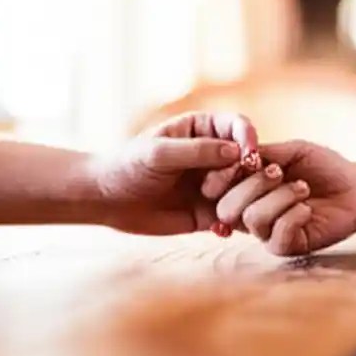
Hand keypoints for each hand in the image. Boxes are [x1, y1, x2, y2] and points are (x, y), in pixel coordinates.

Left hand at [89, 112, 259, 234]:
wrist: (107, 200)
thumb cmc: (128, 166)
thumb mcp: (158, 153)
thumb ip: (197, 151)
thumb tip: (237, 152)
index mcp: (202, 129)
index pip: (238, 126)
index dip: (248, 137)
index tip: (247, 155)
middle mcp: (213, 155)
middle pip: (248, 159)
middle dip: (241, 174)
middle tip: (212, 189)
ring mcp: (214, 183)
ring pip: (246, 188)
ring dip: (241, 200)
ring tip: (218, 212)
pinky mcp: (210, 211)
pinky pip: (234, 216)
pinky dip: (234, 223)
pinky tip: (219, 229)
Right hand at [204, 140, 355, 255]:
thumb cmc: (325, 167)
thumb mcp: (293, 151)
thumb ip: (265, 153)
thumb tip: (239, 155)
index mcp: (246, 187)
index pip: (215, 189)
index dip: (221, 177)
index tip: (243, 161)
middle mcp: (251, 211)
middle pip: (225, 208)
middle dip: (252, 186)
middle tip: (279, 172)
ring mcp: (267, 232)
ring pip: (252, 219)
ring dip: (279, 198)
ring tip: (302, 188)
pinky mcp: (286, 247)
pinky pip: (275, 237)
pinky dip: (292, 216)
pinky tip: (307, 209)